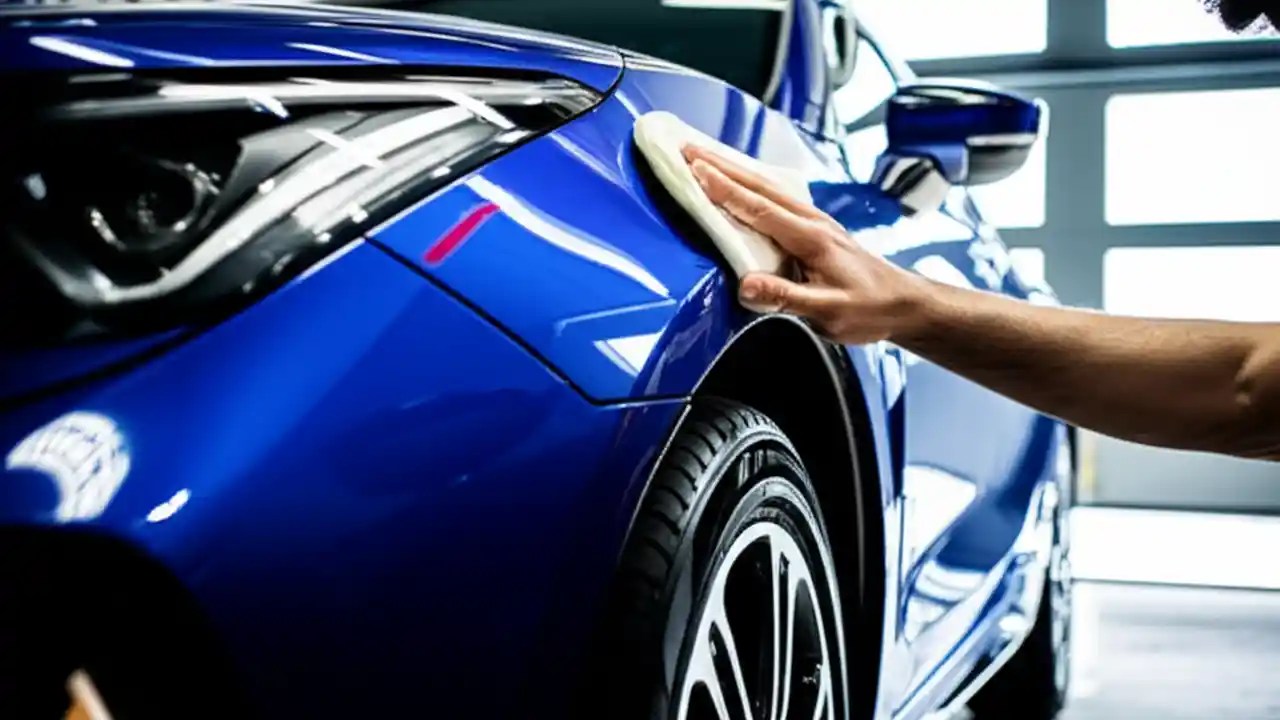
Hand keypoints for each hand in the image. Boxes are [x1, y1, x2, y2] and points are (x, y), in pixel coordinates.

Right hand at [682, 144, 929, 344]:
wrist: (903, 302)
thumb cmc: (868, 309)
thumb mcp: (828, 312)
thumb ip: (786, 299)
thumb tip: (746, 285)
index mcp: (810, 238)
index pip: (759, 208)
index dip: (725, 189)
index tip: (695, 170)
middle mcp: (811, 221)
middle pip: (759, 186)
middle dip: (721, 166)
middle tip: (686, 149)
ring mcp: (814, 220)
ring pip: (767, 186)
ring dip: (733, 168)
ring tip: (703, 155)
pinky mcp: (814, 226)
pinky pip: (776, 195)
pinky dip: (751, 182)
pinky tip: (740, 178)